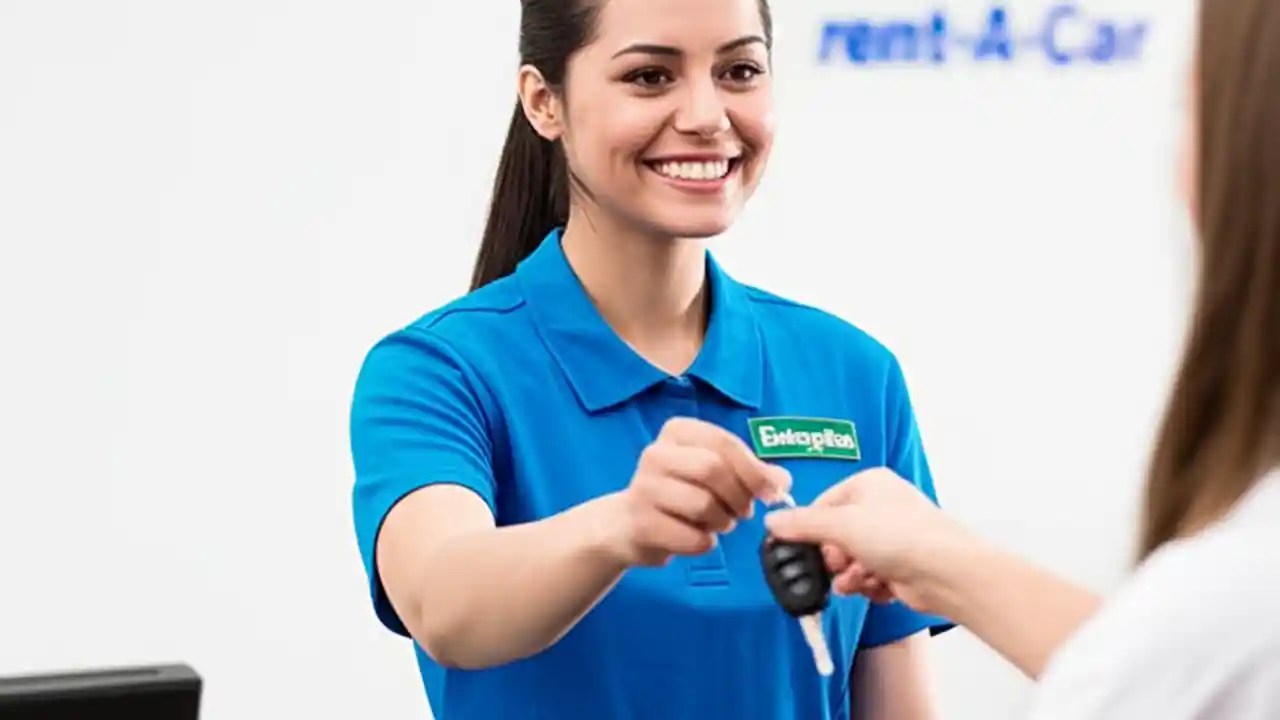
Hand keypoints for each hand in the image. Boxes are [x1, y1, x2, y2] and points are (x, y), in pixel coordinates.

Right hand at [611, 417, 791, 566]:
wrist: (630, 525)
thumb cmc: (682, 494)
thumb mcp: (715, 474)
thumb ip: (751, 473)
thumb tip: (783, 481)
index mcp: (678, 432)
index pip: (725, 443)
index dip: (755, 469)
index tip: (773, 492)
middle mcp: (656, 454)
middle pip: (713, 469)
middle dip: (739, 496)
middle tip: (743, 511)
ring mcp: (644, 488)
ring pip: (703, 504)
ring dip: (722, 522)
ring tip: (717, 523)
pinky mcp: (641, 523)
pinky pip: (691, 537)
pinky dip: (705, 543)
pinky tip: (696, 538)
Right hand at [763, 467, 970, 613]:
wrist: (946, 571)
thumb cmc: (904, 536)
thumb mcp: (840, 525)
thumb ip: (802, 525)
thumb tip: (772, 521)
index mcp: (868, 485)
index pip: (823, 505)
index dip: (812, 529)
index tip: (801, 547)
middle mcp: (881, 508)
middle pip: (836, 536)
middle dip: (834, 558)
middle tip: (839, 564)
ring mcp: (893, 538)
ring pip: (851, 561)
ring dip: (850, 576)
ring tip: (860, 579)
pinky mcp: (901, 566)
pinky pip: (869, 577)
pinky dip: (869, 585)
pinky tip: (879, 586)